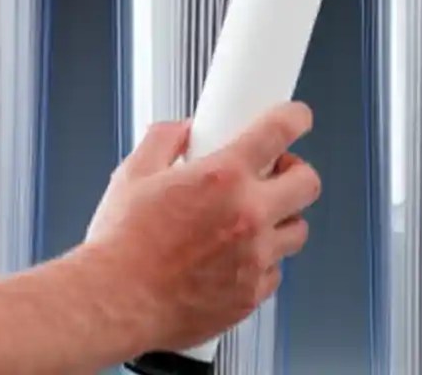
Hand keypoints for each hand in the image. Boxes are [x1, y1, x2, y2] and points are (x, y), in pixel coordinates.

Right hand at [84, 103, 322, 353]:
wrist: (113, 303)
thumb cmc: (120, 244)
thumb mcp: (134, 173)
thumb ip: (164, 140)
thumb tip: (182, 131)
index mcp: (223, 177)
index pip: (280, 131)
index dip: (295, 117)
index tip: (296, 117)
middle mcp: (248, 216)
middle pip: (308, 183)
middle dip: (296, 172)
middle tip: (275, 173)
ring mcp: (254, 258)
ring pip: (298, 230)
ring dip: (282, 218)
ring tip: (255, 218)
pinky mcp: (250, 295)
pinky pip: (275, 271)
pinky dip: (263, 260)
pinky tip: (237, 256)